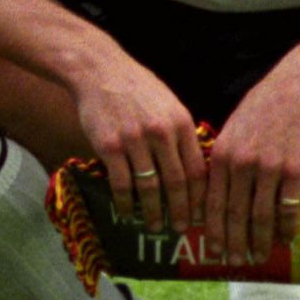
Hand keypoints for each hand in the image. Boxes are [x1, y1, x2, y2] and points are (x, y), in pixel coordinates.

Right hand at [69, 51, 205, 243]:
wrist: (99, 70)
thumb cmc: (137, 88)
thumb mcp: (169, 104)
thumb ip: (182, 134)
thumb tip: (194, 170)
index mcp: (181, 124)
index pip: (198, 170)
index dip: (200, 198)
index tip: (200, 216)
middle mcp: (161, 133)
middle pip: (177, 183)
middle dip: (180, 212)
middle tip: (181, 229)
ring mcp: (135, 140)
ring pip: (150, 188)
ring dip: (154, 213)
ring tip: (156, 228)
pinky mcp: (110, 145)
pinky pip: (121, 183)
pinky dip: (126, 204)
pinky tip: (127, 214)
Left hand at [202, 66, 299, 266]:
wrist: (297, 91)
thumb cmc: (262, 111)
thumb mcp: (231, 132)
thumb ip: (224, 163)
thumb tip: (215, 196)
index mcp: (221, 156)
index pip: (211, 203)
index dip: (212, 230)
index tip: (211, 250)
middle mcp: (241, 165)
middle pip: (235, 214)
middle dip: (233, 242)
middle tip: (234, 262)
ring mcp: (269, 169)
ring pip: (261, 216)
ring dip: (260, 241)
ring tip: (259, 257)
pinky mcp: (295, 171)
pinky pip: (289, 208)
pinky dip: (286, 228)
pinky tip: (286, 240)